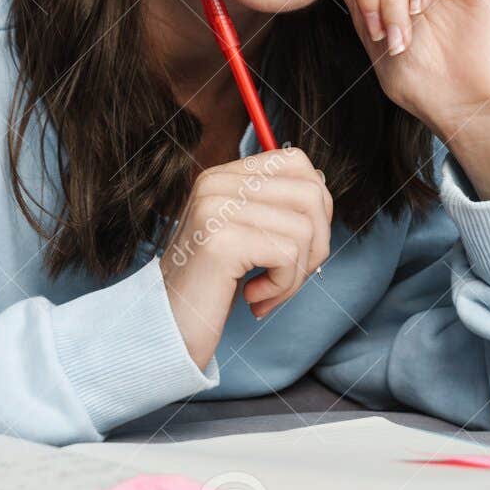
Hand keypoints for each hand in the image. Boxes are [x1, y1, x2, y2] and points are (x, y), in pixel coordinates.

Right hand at [159, 147, 332, 367]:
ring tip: (266, 290)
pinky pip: (288, 255)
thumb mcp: (245, 236)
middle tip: (288, 275)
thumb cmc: (211, 286)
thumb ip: (276, 209)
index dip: (316, 208)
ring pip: (305, 228)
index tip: (297, 245)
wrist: (166, 326)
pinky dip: (282, 285)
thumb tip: (322, 196)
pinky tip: (253, 296)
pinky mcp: (221, 241)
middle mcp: (216, 183)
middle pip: (310, 193)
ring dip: (296, 273)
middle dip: (316, 244)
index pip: (296, 163)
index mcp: (223, 176)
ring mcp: (216, 208)